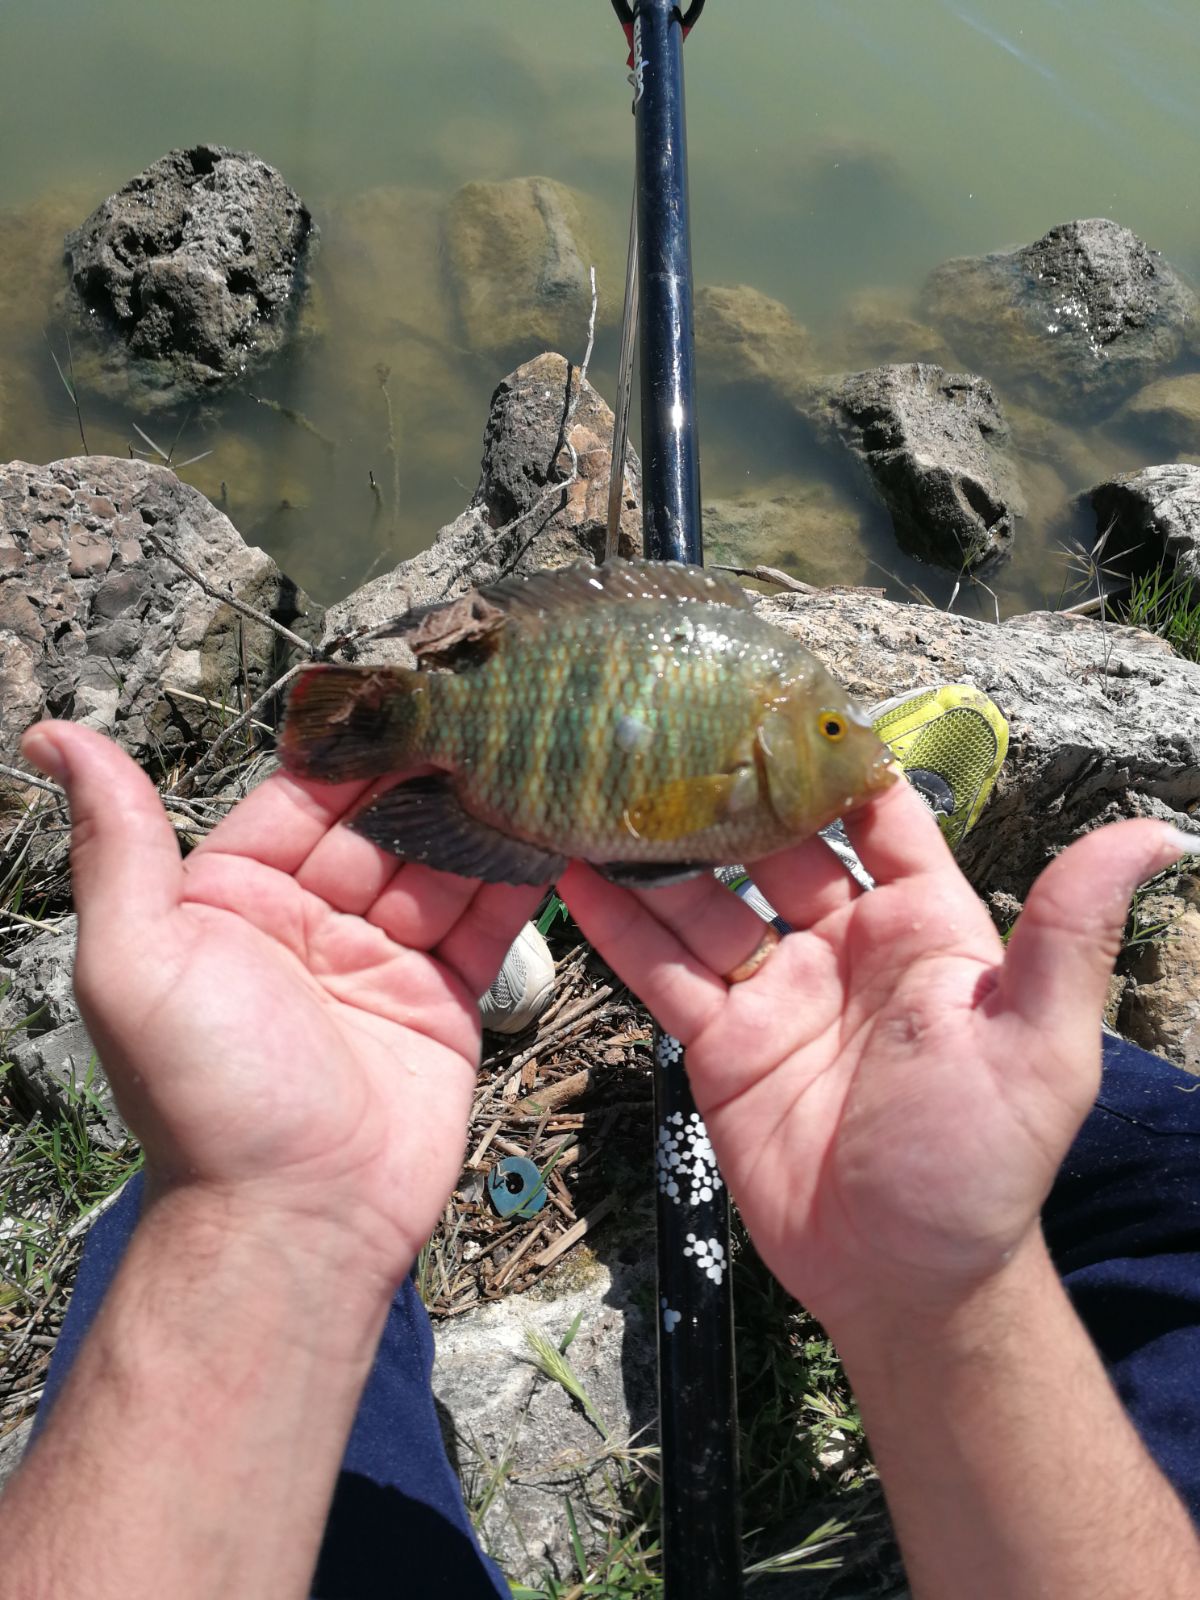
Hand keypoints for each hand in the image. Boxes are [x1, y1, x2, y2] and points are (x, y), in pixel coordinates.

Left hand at [20, 723, 541, 1286]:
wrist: (296, 1222)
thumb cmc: (205, 1099)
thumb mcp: (136, 960)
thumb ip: (116, 843)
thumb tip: (53, 737)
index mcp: (231, 899)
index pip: (300, 797)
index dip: (354, 748)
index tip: (406, 689)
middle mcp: (308, 921)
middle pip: (381, 822)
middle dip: (432, 772)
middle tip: (492, 709)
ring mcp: (380, 959)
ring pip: (440, 863)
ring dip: (482, 814)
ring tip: (535, 752)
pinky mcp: (443, 1000)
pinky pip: (484, 923)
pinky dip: (517, 877)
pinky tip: (551, 825)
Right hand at [560, 781, 1188, 1332]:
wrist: (904, 1279)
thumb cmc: (985, 1160)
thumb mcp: (1040, 1045)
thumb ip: (1069, 935)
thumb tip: (1158, 834)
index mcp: (924, 925)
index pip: (874, 818)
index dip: (834, 760)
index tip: (780, 696)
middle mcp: (844, 942)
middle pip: (772, 844)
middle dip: (725, 790)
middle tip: (660, 728)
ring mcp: (777, 988)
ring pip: (706, 898)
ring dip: (658, 848)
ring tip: (598, 786)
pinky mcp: (721, 1040)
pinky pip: (665, 971)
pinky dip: (621, 925)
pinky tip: (576, 875)